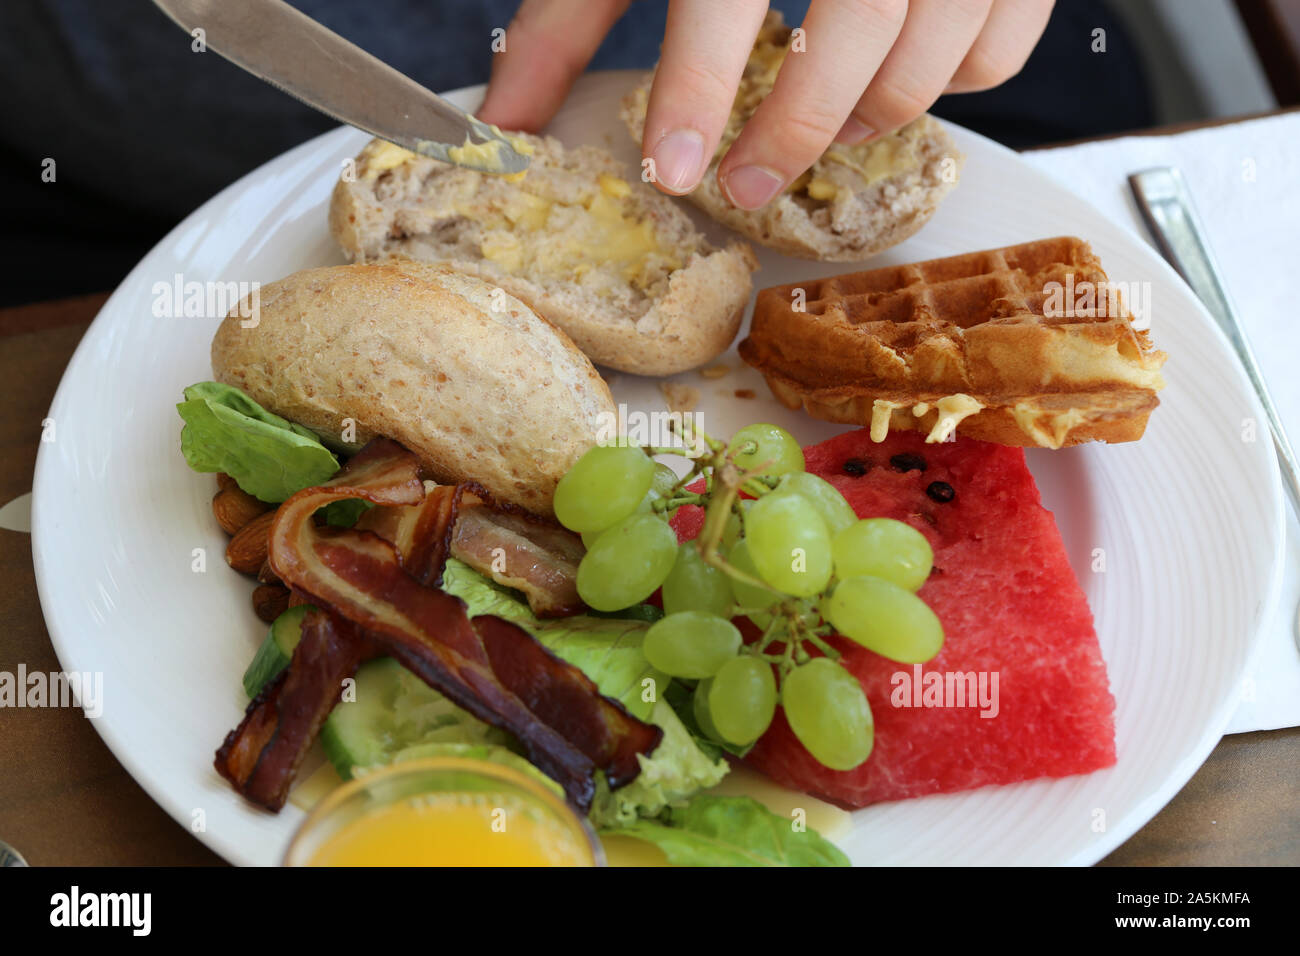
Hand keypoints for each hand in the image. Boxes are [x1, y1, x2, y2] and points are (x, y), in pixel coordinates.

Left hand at [478, 1, 1053, 208]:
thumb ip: (568, 19)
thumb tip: (507, 121)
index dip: (699, 89)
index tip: (677, 169)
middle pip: (859, 29)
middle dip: (798, 129)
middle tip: (746, 182)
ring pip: (941, 44)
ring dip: (874, 113)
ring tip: (820, 131)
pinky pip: (1005, 46)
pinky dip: (954, 85)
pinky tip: (894, 80)